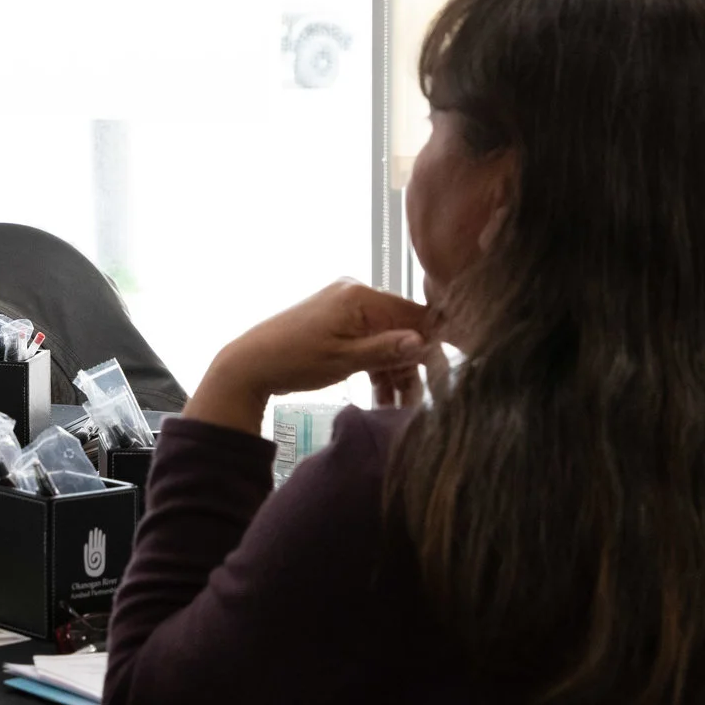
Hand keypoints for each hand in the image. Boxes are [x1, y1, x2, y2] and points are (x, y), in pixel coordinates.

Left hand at [185, 280, 431, 435]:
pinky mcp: (339, 324)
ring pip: (388, 342)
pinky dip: (378, 369)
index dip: (438, 342)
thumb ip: (385, 350)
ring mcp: (347, 309)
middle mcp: (357, 295)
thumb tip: (423, 342)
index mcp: (361, 296)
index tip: (456, 368)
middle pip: (404, 330)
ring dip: (396, 374)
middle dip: (415, 367)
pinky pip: (370, 344)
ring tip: (401, 409)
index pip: (416, 315)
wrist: (248, 363)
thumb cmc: (293, 359)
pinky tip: (384, 400)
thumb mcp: (343, 359)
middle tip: (424, 401)